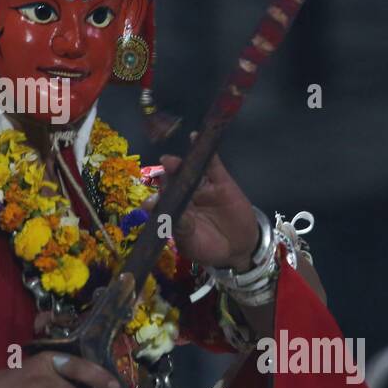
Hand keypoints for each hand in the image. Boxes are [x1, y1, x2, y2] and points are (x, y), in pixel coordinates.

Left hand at [153, 144, 258, 271]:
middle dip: (165, 178)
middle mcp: (183, 196)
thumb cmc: (209, 247)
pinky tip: (196, 138)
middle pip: (171, 183)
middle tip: (161, 174)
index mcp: (172, 212)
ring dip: (178, 164)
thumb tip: (167, 215)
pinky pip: (212, 165)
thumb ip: (182, 227)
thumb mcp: (193, 242)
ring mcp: (201, 187)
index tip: (149, 204)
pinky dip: (206, 152)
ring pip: (188, 172)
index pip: (160, 203)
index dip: (153, 202)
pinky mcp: (220, 181)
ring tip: (170, 161)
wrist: (239, 248)